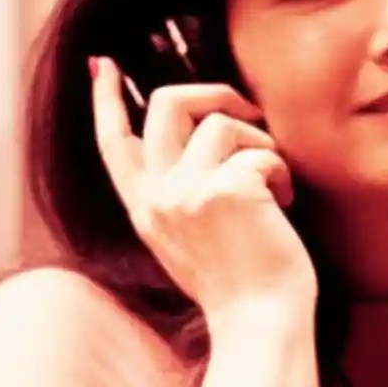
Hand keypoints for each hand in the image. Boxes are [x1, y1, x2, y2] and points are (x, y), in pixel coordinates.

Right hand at [89, 56, 316, 323]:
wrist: (261, 322)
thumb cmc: (241, 281)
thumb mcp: (190, 235)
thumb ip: (181, 190)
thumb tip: (201, 135)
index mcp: (145, 208)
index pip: (113, 141)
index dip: (106, 98)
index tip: (102, 64)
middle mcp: (157, 197)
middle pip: (166, 103)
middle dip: (213, 90)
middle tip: (247, 109)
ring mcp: (187, 192)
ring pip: (221, 122)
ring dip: (260, 143)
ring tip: (274, 182)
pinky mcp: (226, 190)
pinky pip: (262, 150)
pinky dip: (282, 171)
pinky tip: (285, 203)